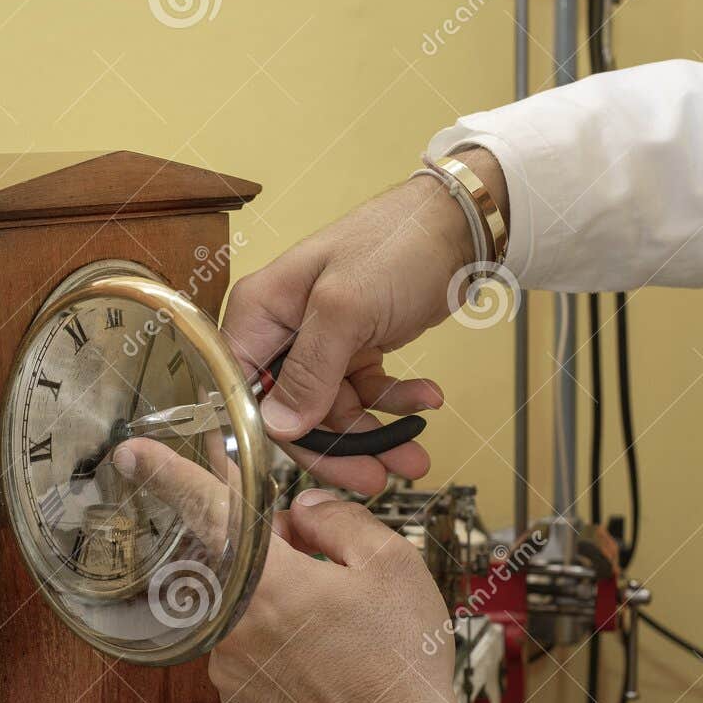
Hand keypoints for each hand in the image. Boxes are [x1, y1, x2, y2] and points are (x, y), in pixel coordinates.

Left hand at [114, 439, 462, 702]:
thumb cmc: (401, 661)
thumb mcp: (392, 565)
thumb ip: (337, 519)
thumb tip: (303, 510)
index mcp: (266, 584)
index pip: (207, 511)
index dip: (170, 474)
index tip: (132, 452)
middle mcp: (233, 627)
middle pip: (235, 559)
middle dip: (272, 546)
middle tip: (322, 554)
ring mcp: (230, 668)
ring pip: (243, 603)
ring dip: (277, 593)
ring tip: (337, 618)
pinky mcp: (239, 699)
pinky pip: (248, 645)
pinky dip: (278, 636)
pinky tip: (325, 652)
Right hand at [223, 146, 507, 492]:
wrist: (458, 225)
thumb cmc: (397, 243)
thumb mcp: (348, 308)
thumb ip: (310, 369)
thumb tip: (277, 425)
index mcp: (261, 310)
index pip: (243, 390)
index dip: (265, 435)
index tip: (296, 474)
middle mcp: (283, 328)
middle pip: (293, 411)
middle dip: (337, 447)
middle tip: (376, 478)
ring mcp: (320, 339)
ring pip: (334, 410)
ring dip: (375, 434)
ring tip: (415, 454)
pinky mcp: (355, 346)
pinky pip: (365, 392)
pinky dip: (395, 403)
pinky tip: (427, 400)